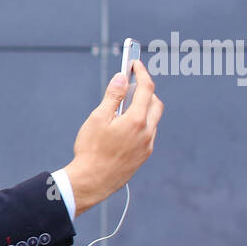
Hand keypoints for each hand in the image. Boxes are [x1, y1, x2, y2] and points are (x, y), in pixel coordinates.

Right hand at [63, 59, 163, 215]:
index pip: (146, 88)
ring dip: (143, 109)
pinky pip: (148, 134)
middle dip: (146, 91)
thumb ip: (112, 97)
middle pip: (155, 103)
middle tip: (130, 86)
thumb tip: (121, 78)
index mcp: (136, 120)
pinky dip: (141, 124)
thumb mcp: (97, 119)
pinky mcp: (143, 157)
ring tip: (122, 109)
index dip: (142, 73)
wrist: (92, 182)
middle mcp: (147, 132)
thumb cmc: (91, 151)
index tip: (135, 63)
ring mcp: (147, 146)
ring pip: (153, 120)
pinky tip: (123, 128)